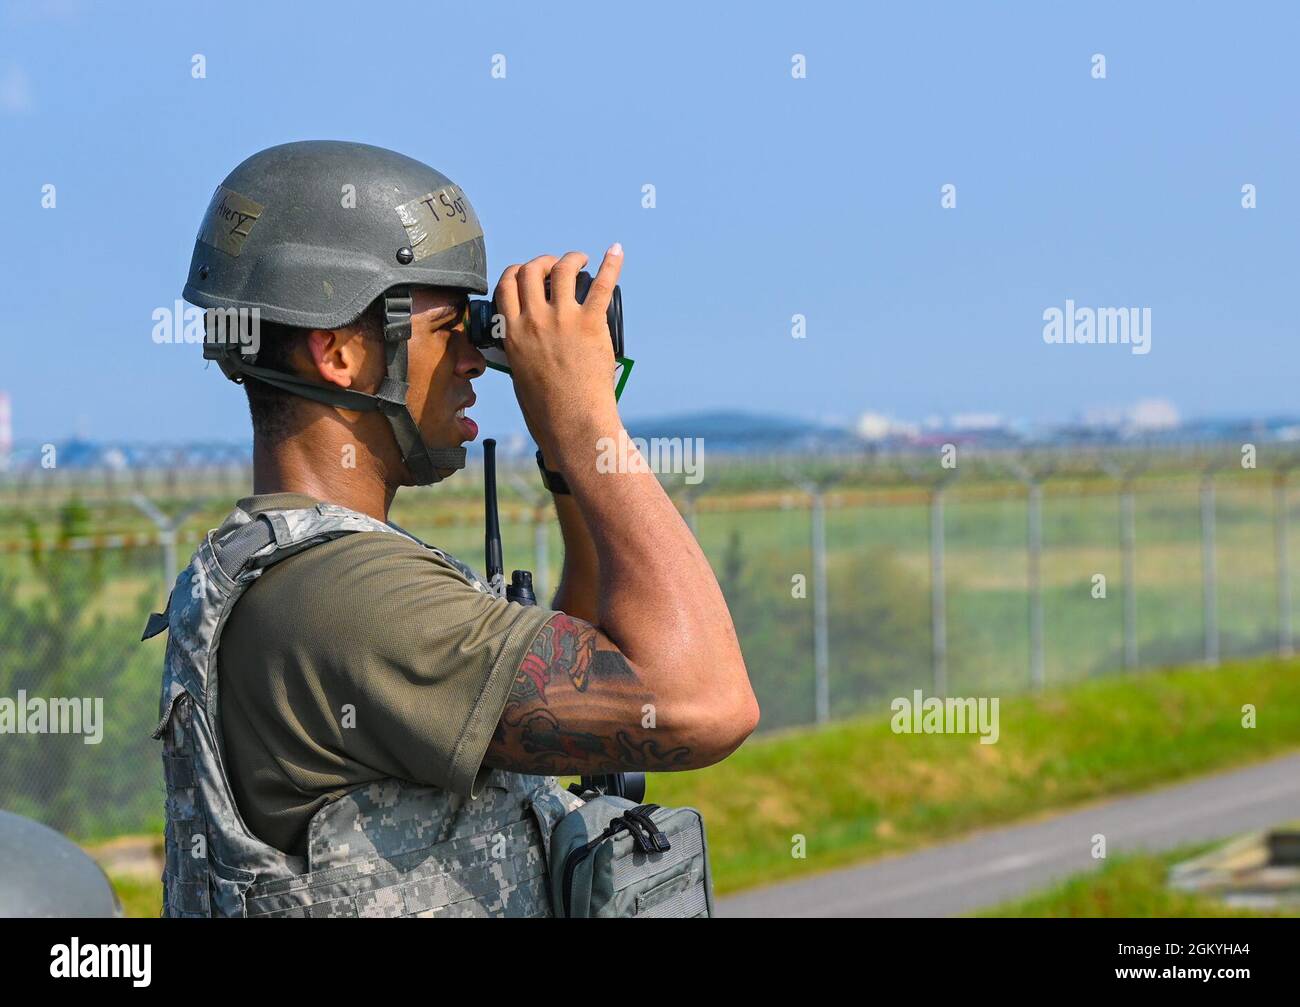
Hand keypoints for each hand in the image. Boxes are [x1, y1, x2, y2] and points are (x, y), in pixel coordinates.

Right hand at [493, 245, 623, 452]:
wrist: (571, 422)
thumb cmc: (546, 411)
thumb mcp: (519, 376)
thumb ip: (520, 354)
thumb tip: (526, 350)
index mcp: (512, 333)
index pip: (506, 285)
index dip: (516, 271)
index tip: (526, 271)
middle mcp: (534, 319)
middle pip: (531, 270)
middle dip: (542, 260)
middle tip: (555, 265)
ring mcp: (563, 319)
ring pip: (563, 269)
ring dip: (571, 258)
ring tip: (581, 260)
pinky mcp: (590, 324)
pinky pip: (602, 285)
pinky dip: (611, 264)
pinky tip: (616, 252)